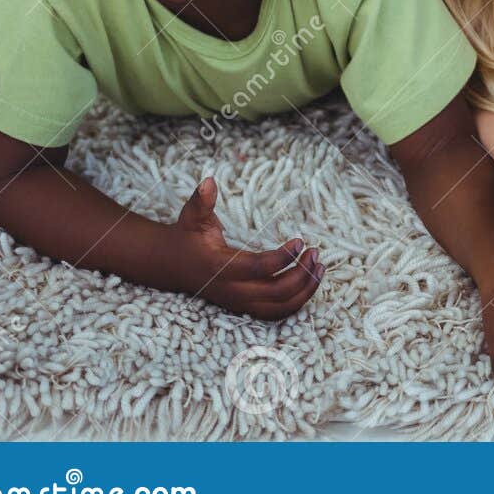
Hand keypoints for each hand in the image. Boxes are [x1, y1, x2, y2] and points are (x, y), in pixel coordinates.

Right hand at [172, 177, 322, 320]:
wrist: (174, 265)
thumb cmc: (187, 236)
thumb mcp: (191, 216)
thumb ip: (201, 201)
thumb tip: (209, 181)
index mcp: (220, 267)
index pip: (259, 268)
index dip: (283, 257)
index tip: (301, 240)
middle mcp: (231, 290)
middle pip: (275, 292)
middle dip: (300, 274)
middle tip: (315, 252)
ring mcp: (239, 302)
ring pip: (279, 307)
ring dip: (304, 290)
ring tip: (319, 267)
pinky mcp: (245, 306)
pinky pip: (276, 312)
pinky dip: (297, 301)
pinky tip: (310, 282)